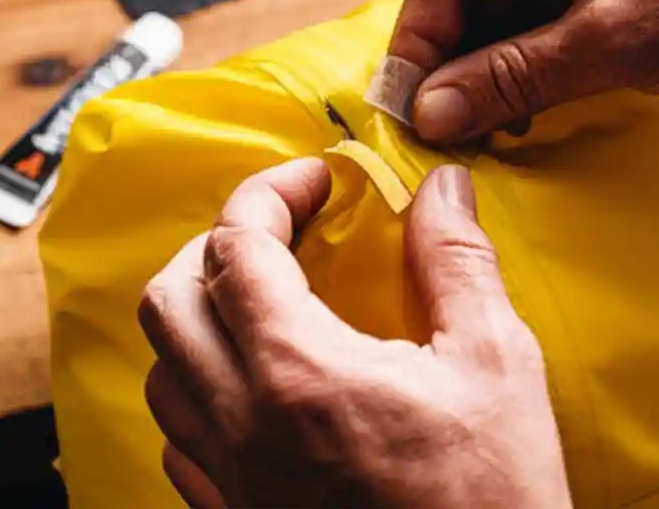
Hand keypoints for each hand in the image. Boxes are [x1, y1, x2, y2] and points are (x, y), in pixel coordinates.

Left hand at [138, 158, 571, 507]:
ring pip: (163, 372)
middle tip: (279, 236)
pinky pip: (181, 441)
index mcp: (298, 373)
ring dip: (199, 320)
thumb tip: (441, 188)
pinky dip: (200, 393)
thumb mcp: (496, 365)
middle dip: (216, 246)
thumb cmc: (493, 499)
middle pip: (169, 301)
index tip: (315, 182)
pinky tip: (256, 390)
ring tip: (263, 307)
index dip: (269, 193)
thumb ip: (456, 263)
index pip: (237, 247)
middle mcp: (243, 425)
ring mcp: (232, 480)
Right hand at [390, 0, 658, 142]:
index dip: (420, 42)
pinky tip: (513, 119)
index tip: (405, 107)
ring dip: (485, 77)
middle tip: (435, 131)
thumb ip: (512, 78)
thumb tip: (430, 114)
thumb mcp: (612, 42)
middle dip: (451, 64)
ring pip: (497, 20)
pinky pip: (534, 32)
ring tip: (475, 133)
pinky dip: (520, 77)